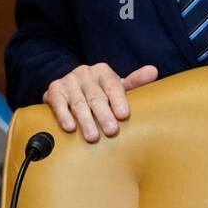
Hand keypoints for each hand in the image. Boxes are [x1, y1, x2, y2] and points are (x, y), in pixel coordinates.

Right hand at [43, 63, 157, 142]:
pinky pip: (58, 104)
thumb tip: (153, 71)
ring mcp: (68, 81)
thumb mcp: (117, 86)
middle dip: (104, 115)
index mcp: (103, 71)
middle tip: (112, 131)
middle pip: (96, 97)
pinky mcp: (54, 91)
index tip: (124, 115)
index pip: (113, 85)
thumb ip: (135, 81)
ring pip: (78, 103)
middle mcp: (85, 73)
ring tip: (93, 137)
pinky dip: (64, 116)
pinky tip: (70, 128)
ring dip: (86, 120)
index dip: (118, 100)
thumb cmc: (99, 91)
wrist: (69, 87)